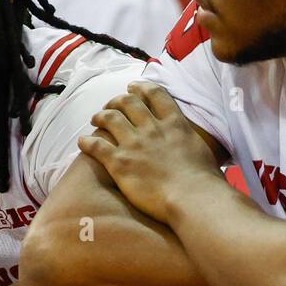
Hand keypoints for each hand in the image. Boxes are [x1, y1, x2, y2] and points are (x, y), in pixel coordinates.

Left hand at [78, 81, 222, 224]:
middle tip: (110, 106)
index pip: (155, 95)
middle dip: (116, 101)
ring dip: (99, 116)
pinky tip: (83, 142)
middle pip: (128, 102)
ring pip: (109, 118)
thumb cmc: (203, 180)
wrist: (193, 198)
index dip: (141, 87)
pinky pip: (96, 145)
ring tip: (95, 119)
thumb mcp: (200, 148)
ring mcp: (134, 144)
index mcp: (174, 124)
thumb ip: (186, 138)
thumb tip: (186, 140)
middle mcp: (152, 129)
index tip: (132, 87)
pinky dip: (86, 142)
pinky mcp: (119, 162)